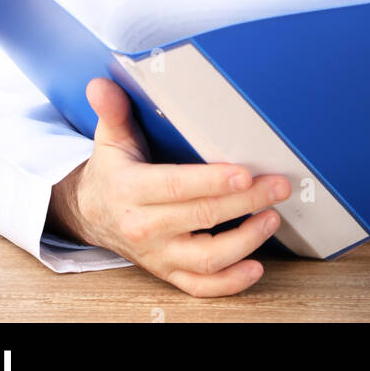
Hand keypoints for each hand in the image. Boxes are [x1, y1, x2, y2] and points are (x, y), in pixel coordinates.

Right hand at [47, 77, 291, 296]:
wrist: (91, 214)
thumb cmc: (111, 171)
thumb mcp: (109, 138)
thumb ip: (112, 110)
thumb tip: (100, 84)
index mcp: (131, 190)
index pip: (177, 187)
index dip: (213, 182)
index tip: (244, 174)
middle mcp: (144, 227)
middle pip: (202, 218)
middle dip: (246, 202)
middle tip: (278, 186)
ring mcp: (158, 254)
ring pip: (206, 258)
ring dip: (245, 241)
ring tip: (272, 218)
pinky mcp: (168, 271)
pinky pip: (200, 286)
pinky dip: (230, 283)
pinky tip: (256, 266)